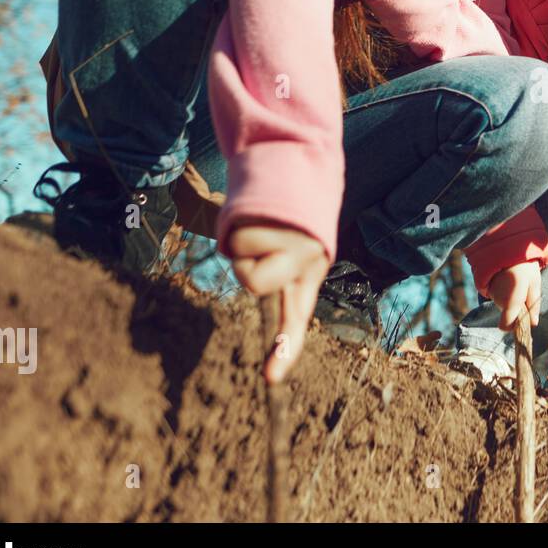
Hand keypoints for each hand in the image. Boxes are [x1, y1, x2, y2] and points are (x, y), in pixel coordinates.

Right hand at [228, 217, 330, 382]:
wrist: (295, 168)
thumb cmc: (283, 221)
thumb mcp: (283, 253)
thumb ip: (270, 278)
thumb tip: (250, 297)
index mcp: (308, 276)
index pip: (296, 317)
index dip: (284, 348)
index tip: (271, 379)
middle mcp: (308, 260)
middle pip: (256, 283)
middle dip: (248, 267)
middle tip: (263, 244)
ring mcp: (296, 238)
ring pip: (243, 257)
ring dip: (242, 241)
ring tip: (263, 223)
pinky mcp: (284, 218)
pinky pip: (241, 237)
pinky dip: (239, 226)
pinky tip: (260, 213)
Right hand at [486, 261, 541, 330]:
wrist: (507, 245)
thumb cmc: (525, 265)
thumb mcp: (535, 284)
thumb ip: (533, 305)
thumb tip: (533, 323)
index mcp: (512, 302)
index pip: (505, 326)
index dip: (512, 327)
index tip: (521, 320)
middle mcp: (499, 300)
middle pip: (506, 313)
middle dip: (515, 308)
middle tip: (524, 292)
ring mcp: (491, 293)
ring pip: (502, 303)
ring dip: (509, 297)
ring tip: (516, 282)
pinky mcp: (488, 286)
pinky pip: (497, 295)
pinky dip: (503, 290)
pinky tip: (507, 278)